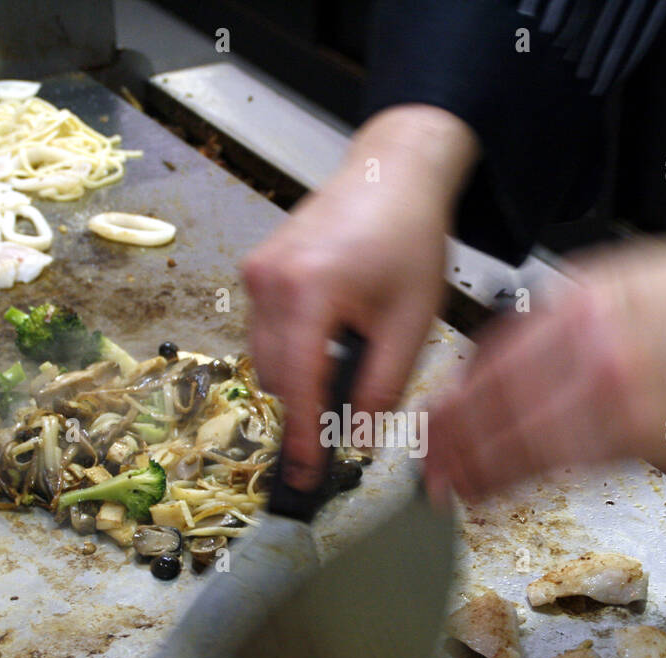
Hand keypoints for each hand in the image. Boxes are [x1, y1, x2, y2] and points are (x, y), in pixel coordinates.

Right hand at [242, 105, 478, 488]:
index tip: (306, 478)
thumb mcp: (409, 323)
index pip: (296, 384)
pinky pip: (266, 329)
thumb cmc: (410, 240)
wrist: (393, 171)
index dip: (301, 438)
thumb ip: (380, 386)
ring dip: (299, 376)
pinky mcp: (256, 267)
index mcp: (308, 290)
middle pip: (274, 375)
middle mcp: (268, 280)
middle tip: (342, 428)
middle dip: (304, 406)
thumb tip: (354, 438)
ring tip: (347, 368)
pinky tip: (331, 339)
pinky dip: (293, 348)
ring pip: (265, 355)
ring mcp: (256, 271)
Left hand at [424, 207, 665, 501]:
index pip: (495, 366)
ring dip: (487, 475)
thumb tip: (488, 358)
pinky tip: (508, 488)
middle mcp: (598, 359)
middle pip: (505, 413)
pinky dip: (536, 479)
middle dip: (457, 447)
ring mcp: (625, 406)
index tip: (429, 424)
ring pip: (537, 450)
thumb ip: (547, 315)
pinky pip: (579, 466)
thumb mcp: (607, 276)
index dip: (454, 404)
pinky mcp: (650, 442)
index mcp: (580, 310)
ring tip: (453, 490)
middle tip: (426, 469)